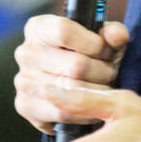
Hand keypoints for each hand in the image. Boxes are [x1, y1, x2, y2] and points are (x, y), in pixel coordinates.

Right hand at [14, 14, 129, 133]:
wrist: (68, 86)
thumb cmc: (87, 57)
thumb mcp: (104, 41)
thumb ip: (114, 34)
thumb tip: (117, 35)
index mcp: (39, 28)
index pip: (65, 31)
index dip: (94, 43)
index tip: (108, 52)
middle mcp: (26, 53)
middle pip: (75, 66)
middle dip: (103, 72)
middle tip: (111, 75)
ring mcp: (23, 80)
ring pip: (71, 92)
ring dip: (97, 94)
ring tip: (104, 89)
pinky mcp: (25, 106)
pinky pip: (63, 113)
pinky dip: (84, 113)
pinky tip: (93, 106)